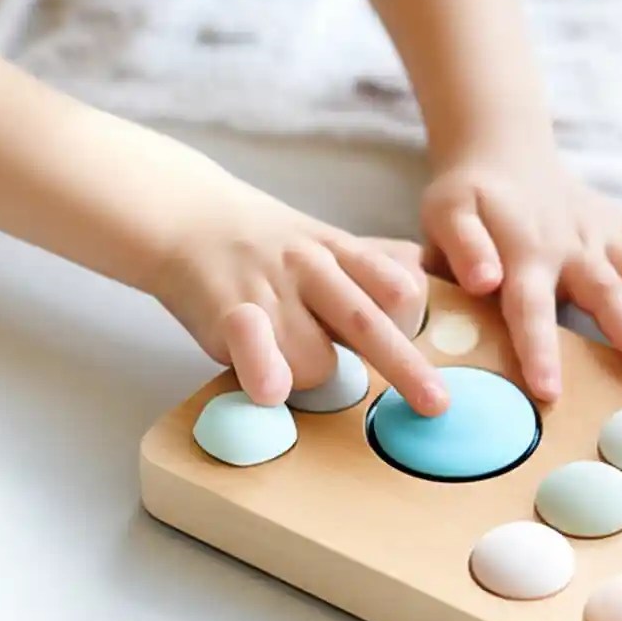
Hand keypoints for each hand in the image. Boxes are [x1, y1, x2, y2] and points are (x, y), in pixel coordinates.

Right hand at [147, 188, 445, 414]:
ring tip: (282, 359)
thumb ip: (371, 262)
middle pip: (368, 322)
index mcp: (340, 252)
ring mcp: (270, 291)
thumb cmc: (260, 242)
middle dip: (405, 368)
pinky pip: (255, 344)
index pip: (398, 288)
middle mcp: (311, 269)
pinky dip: (266, 370)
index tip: (407, 346)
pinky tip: (271, 391)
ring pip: (314, 358)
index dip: (411, 323)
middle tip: (436, 405)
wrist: (185, 215)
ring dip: (310, 375)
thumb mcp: (322, 239)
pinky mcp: (227, 311)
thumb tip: (421, 276)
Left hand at [421, 136, 621, 402]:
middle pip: (606, 291)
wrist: (502, 152)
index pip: (530, 307)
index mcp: (522, 252)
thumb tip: (481, 281)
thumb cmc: (468, 199)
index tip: (549, 391)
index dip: (538, 349)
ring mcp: (601, 232)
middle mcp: (569, 244)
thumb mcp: (446, 214)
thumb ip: (461, 248)